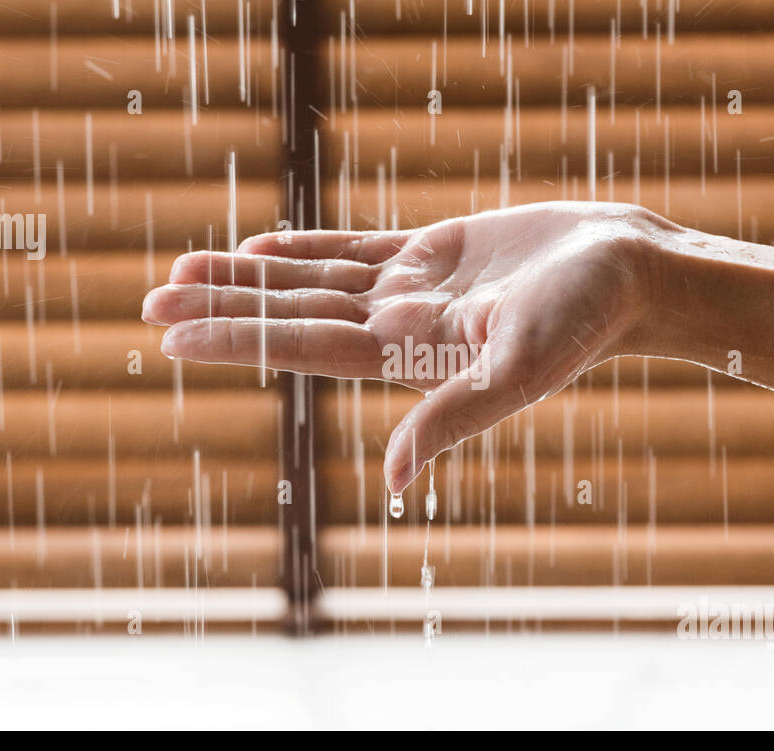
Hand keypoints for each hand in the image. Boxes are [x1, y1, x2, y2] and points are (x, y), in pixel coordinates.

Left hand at [142, 201, 666, 492]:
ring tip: (181, 268)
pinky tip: (260, 245)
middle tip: (146, 298)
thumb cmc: (583, 323)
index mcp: (405, 357)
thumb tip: (394, 482)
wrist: (627, 272)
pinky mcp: (432, 254)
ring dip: (247, 277)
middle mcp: (395, 327)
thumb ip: (452, 419)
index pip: (300, 345)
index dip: (235, 336)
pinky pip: (351, 251)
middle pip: (289, 315)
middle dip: (221, 307)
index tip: (171, 330)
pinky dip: (303, 249)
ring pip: (309, 281)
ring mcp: (410, 290)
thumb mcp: (517, 374)